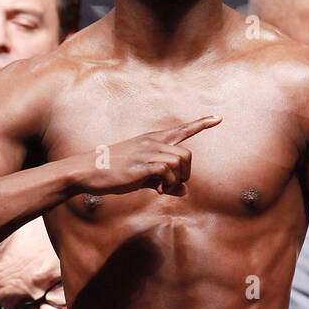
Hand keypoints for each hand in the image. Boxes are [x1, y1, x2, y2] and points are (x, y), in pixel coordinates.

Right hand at [80, 115, 220, 196]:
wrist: (89, 170)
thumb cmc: (114, 172)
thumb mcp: (143, 176)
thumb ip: (165, 181)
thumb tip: (185, 191)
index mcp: (153, 140)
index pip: (182, 129)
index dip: (202, 124)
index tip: (219, 118)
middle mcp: (152, 142)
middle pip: (187, 155)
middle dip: (185, 174)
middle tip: (170, 185)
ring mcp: (147, 152)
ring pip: (179, 163)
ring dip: (175, 180)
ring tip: (161, 188)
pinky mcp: (141, 165)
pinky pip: (167, 173)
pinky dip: (167, 185)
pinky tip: (156, 190)